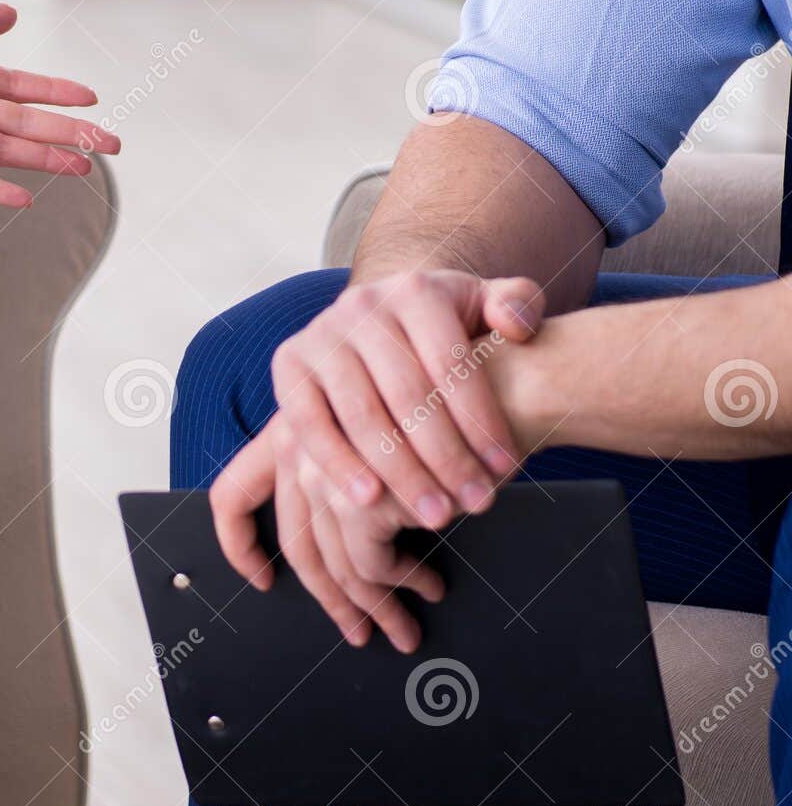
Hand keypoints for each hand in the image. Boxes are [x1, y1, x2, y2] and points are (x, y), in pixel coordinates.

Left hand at [0, 0, 117, 205]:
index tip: (91, 100)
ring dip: (46, 158)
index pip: (16, 85)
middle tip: (110, 145)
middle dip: (68, 133)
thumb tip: (13, 19)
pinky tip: (24, 200)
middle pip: (23, 122)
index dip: (55, 93)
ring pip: (4, 147)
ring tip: (85, 168)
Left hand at [212, 415, 443, 652]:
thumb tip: (351, 566)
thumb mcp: (391, 446)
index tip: (260, 580)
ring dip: (378, 606)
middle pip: (299, 546)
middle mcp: (297, 450)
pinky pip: (373, 565)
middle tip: (364, 634)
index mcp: (293, 432)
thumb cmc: (453, 413)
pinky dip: (403, 583)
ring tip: (406, 629)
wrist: (504, 386)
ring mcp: (326, 474)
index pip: (234, 494)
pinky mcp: (362, 499)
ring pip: (338, 564)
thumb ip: (356, 485)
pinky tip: (430, 587)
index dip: (238, 545)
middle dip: (336, 601)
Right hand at [270, 269, 543, 526]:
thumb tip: (516, 325)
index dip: (480, 419)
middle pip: (408, 395)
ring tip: (436, 515)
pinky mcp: (288, 367)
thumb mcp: (483, 304)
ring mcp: (319, 337)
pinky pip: (310, 424)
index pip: (450, 363)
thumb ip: (516, 302)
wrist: (377, 320)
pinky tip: (371, 501)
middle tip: (476, 503)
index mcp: (414, 290)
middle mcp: (361, 306)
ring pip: (362, 416)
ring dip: (401, 473)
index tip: (505, 467)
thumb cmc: (442, 329)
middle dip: (447, 457)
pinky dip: (339, 465)